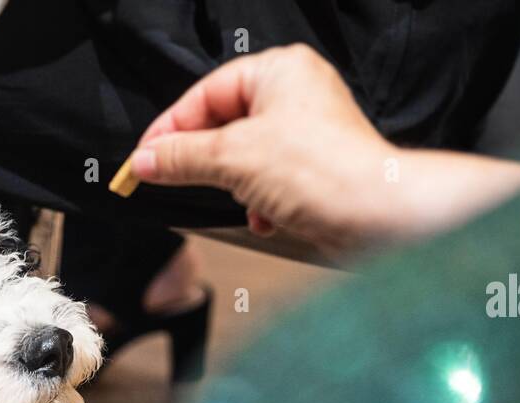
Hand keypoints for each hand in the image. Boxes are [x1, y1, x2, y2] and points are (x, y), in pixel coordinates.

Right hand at [131, 45, 519, 262]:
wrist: (377, 215)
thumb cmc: (323, 171)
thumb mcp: (232, 158)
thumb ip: (181, 158)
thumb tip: (145, 161)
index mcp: (278, 69)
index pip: (205, 93)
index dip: (170, 128)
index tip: (143, 159)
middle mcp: (297, 93)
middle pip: (224, 124)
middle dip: (205, 161)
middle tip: (171, 180)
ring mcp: (309, 131)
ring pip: (246, 156)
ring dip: (236, 185)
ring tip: (239, 199)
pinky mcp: (317, 168)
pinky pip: (270, 180)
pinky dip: (261, 200)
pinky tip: (264, 216)